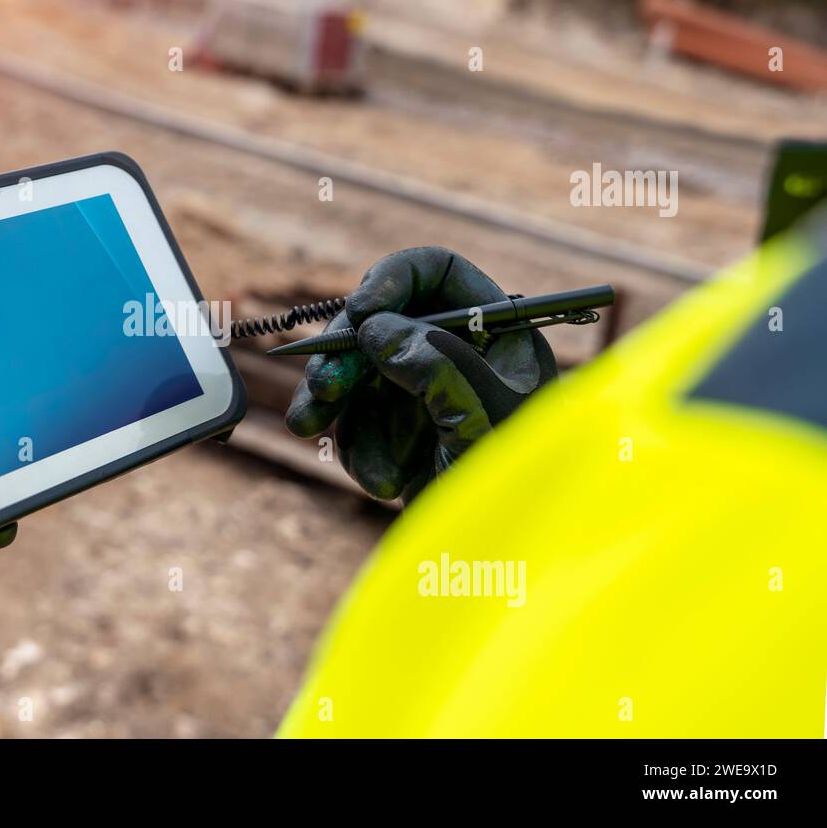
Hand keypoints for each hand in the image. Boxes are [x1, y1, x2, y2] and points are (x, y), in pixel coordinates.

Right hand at [285, 247, 556, 502]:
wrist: (507, 570)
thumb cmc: (520, 498)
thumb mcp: (481, 421)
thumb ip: (434, 364)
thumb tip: (376, 330)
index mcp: (502, 338)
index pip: (439, 275)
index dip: (392, 281)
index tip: (358, 314)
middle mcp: (463, 359)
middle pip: (383, 323)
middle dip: (346, 357)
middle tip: (324, 388)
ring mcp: (429, 399)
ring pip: (359, 376)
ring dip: (341, 412)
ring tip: (326, 441)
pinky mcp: (404, 440)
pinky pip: (357, 423)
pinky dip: (358, 451)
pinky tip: (385, 485)